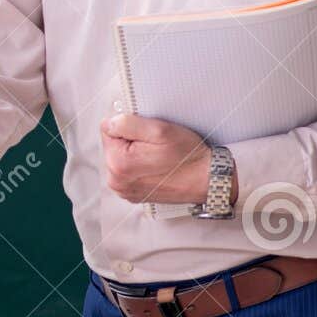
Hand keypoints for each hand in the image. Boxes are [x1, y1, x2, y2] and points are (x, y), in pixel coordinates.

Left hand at [101, 114, 235, 204]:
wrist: (208, 180)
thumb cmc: (187, 155)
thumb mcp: (159, 130)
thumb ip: (126, 122)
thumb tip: (108, 122)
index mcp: (117, 163)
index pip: (108, 129)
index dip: (129, 125)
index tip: (148, 132)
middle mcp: (116, 181)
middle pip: (113, 144)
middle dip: (131, 139)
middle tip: (156, 144)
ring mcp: (124, 190)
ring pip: (121, 157)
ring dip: (136, 152)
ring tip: (158, 155)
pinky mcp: (133, 194)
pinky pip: (129, 171)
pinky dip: (140, 165)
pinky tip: (157, 165)